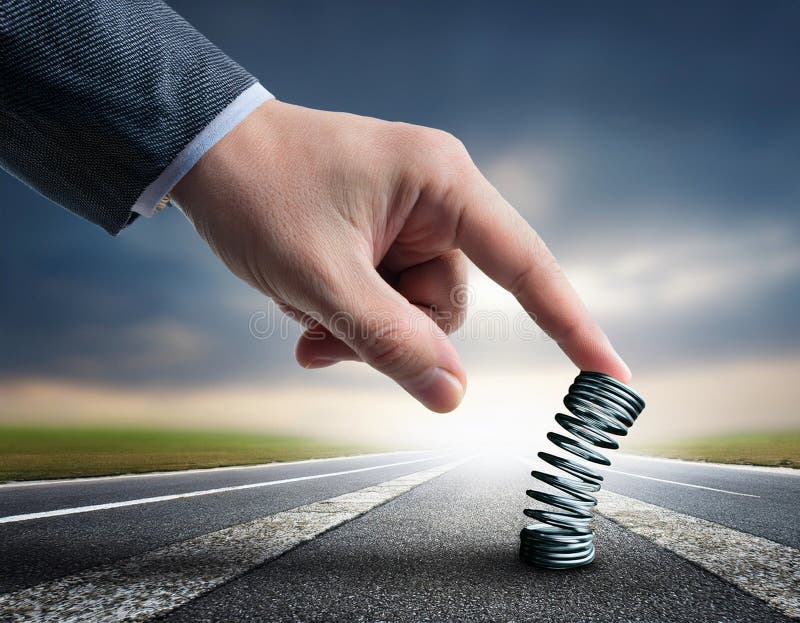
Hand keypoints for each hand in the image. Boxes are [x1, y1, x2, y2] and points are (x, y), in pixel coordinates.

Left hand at [171, 100, 629, 412]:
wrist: (206, 154)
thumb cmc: (261, 191)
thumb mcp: (322, 277)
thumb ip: (389, 339)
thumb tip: (453, 395)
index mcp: (441, 184)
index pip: (525, 264)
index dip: (571, 324)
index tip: (610, 373)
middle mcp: (435, 201)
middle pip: (448, 304)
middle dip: (392, 335)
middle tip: (325, 339)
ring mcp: (406, 222)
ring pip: (412, 312)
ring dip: (360, 331)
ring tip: (304, 319)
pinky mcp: (380, 238)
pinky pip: (386, 300)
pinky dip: (349, 318)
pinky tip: (304, 305)